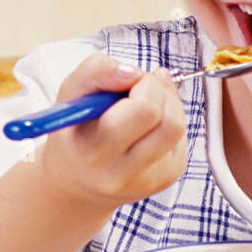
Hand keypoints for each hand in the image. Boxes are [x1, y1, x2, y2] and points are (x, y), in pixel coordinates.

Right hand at [40, 55, 186, 210]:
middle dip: (160, 93)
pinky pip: (180, 139)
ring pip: (178, 128)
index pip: (145, 111)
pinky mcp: (165, 178)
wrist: (77, 179)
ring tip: (143, 105)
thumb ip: (97, 71)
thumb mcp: (71, 92)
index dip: (145, 84)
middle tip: (140, 89)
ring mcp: (147, 180)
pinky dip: (167, 122)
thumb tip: (134, 73)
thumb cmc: (75, 129)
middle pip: (170, 123)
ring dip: (168, 106)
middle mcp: (122, 172)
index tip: (128, 82)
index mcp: (94, 149)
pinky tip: (146, 127)